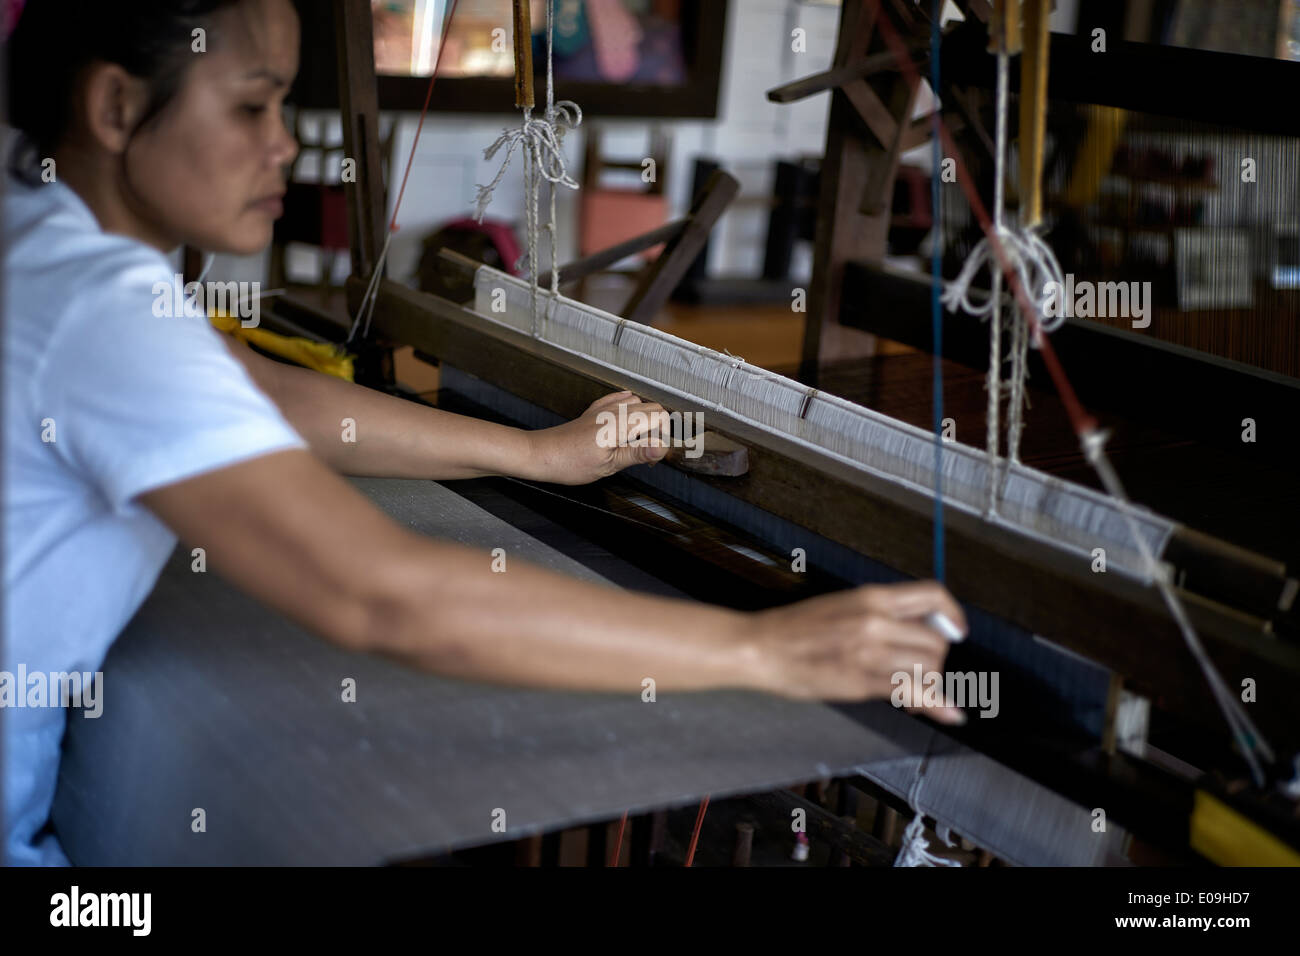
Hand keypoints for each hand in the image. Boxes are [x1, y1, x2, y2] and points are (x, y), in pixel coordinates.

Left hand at [528, 391, 669, 484]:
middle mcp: (614, 411)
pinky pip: (620, 399)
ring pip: (639, 403)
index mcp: (620, 424)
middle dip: (658, 429)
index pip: (659, 417)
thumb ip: (638, 453)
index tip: (656, 455)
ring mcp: (604, 408)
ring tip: (637, 443)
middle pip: (653, 408)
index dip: (664, 436)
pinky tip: (627, 421)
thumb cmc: (569, 462)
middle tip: (649, 453)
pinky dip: (630, 408)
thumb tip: (662, 448)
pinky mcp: (596, 410)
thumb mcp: (609, 465)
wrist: (542, 454)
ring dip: (645, 420)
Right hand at [743, 581, 968, 724]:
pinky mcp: (860, 682)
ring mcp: (869, 652)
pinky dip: (937, 705)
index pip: (932, 596)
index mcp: (871, 597)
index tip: (957, 630)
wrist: (761, 647)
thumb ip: (881, 614)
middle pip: (935, 640)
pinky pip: (913, 693)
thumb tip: (916, 629)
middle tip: (921, 669)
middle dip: (936, 659)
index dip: (952, 614)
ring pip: (928, 667)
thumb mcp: (844, 605)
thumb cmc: (795, 628)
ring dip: (929, 682)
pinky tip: (949, 713)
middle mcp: (875, 620)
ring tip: (913, 689)